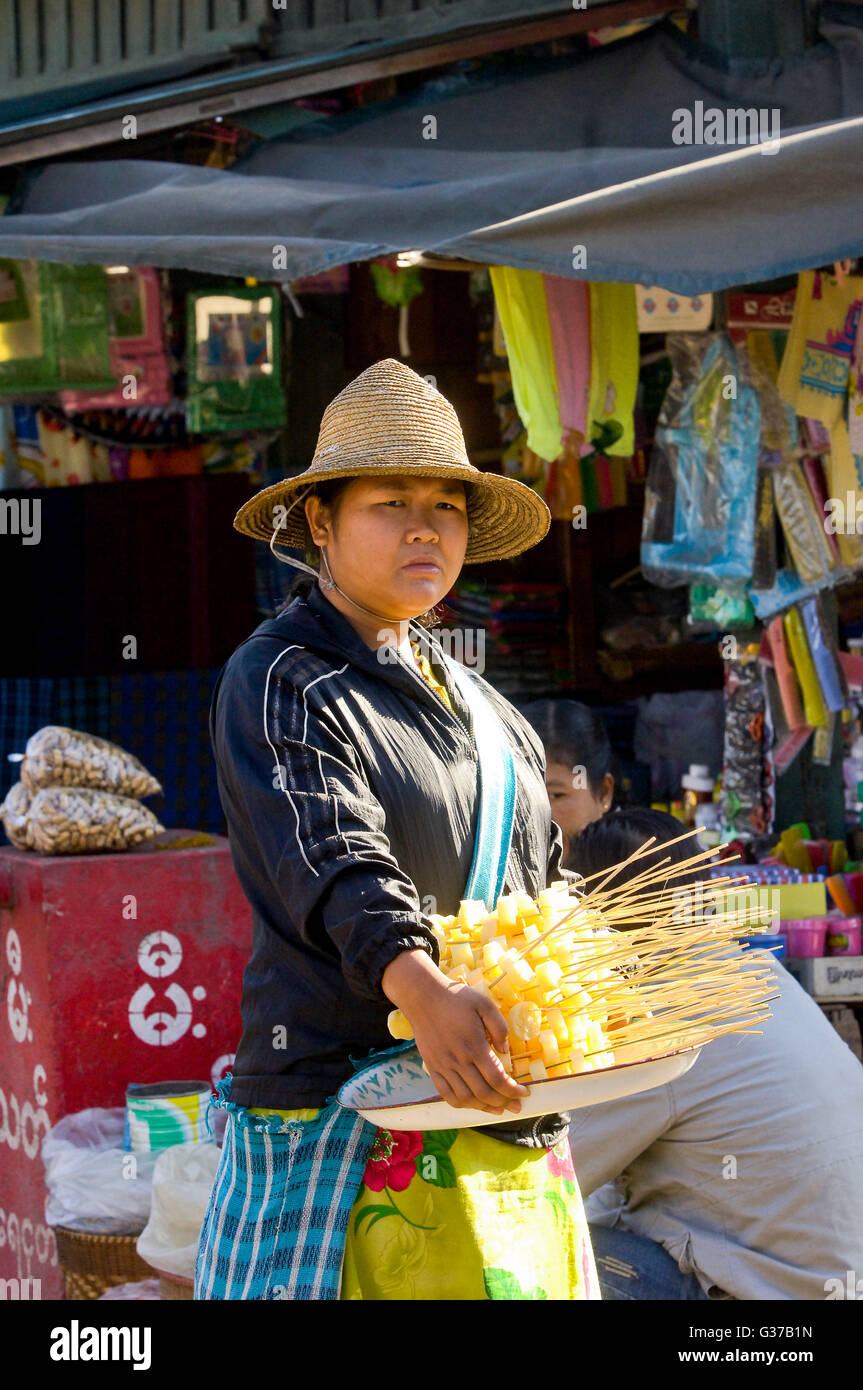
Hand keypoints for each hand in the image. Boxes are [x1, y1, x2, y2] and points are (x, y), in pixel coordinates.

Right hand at [381, 950, 529, 1114]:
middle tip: (516, 1105)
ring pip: (465, 1098)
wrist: (422, 996)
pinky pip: (446, 1094)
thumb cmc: (456, 998)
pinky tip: (473, 1103)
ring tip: (498, 1109)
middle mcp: (458, 1060)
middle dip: (504, 1102)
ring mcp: (443, 1066)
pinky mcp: (432, 1068)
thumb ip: (499, 1027)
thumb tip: (506, 1051)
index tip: (524, 1092)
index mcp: (474, 1045)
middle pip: (484, 1093)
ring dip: (484, 1108)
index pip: (497, 1079)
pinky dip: (461, 1104)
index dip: (513, 1090)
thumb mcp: (484, 1004)